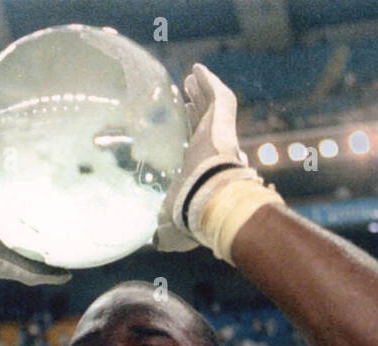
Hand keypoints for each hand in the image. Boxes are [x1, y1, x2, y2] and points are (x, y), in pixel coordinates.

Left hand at [155, 63, 253, 251]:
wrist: (210, 202)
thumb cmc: (193, 216)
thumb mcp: (172, 226)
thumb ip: (164, 232)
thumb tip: (154, 244)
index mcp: (201, 169)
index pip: (199, 148)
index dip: (193, 136)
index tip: (184, 128)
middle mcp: (212, 149)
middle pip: (205, 123)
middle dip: (197, 109)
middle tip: (187, 95)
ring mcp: (219, 133)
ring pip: (212, 106)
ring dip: (202, 91)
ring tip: (190, 78)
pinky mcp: (223, 121)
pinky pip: (218, 95)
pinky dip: (209, 81)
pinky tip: (196, 69)